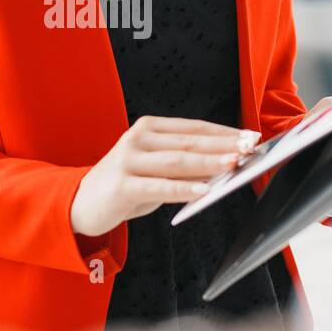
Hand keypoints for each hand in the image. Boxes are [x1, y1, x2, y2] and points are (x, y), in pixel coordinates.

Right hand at [70, 116, 259, 238]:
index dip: (224, 131)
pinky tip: (204, 190)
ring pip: (177, 161)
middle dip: (223, 144)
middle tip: (250, 147)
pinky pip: (159, 187)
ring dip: (208, 162)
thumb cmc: (126, 185)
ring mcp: (128, 160)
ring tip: (233, 163)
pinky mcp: (122, 185)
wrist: (81, 203)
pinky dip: (183, 189)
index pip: (194, 127)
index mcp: (148, 128)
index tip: (251, 136)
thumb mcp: (156, 170)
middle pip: (189, 141)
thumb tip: (225, 166)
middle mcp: (138, 139)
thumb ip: (185, 167)